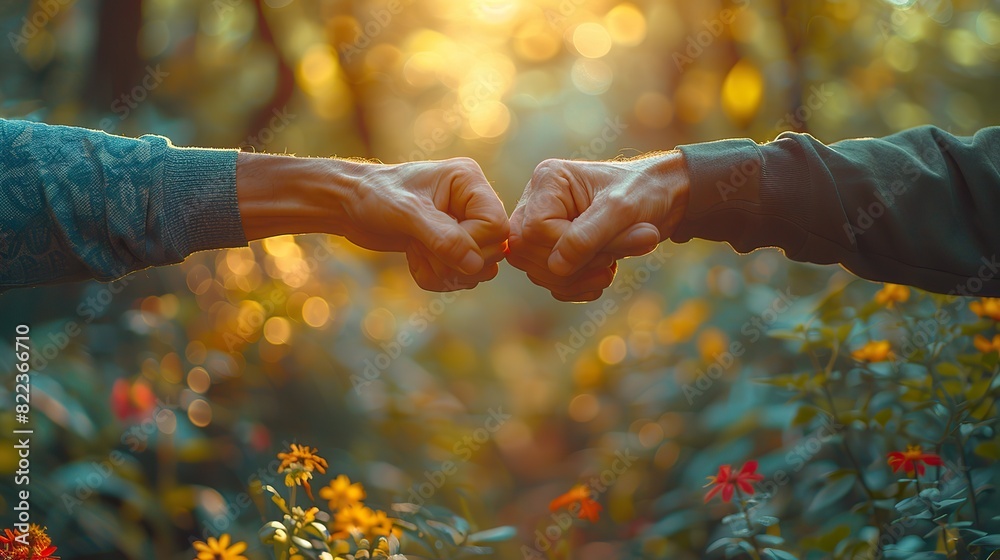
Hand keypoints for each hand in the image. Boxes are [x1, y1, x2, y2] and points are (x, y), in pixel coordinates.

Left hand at [237, 154, 508, 290]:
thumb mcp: (406, 214)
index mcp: (469, 181)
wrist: (347, 205)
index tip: (439, 246)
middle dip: (457, 262)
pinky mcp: (451, 244)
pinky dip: (439, 277)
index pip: (497, 227)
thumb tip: (475, 265)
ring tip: (417, 255)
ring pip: (479, 268)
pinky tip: (415, 259)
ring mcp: (463, 224)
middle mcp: (471, 202)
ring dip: (447, 273)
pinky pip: (462, 275)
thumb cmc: (373, 197)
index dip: (473, 245)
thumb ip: (443, 238)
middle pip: (493, 250)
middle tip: (424, 252)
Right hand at [507, 152, 688, 301]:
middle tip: (611, 257)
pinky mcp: (554, 250)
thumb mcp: (621, 211)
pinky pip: (552, 283)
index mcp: (548, 181)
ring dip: (578, 279)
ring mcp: (544, 229)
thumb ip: (588, 238)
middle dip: (574, 266)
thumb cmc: (645, 192)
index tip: (605, 245)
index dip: (566, 248)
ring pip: (538, 272)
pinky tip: (603, 274)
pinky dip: (579, 287)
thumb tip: (557, 268)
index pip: (534, 230)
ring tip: (612, 265)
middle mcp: (537, 203)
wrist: (666, 198)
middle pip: (527, 253)